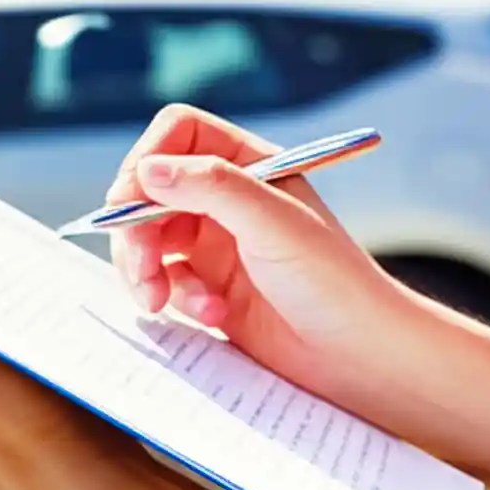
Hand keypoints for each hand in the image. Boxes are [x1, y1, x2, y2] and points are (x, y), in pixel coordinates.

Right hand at [105, 105, 411, 397]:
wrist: (357, 356)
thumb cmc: (333, 281)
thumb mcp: (272, 223)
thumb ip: (210, 187)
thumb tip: (146, 169)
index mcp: (248, 165)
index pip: (178, 134)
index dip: (148, 159)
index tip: (132, 198)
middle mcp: (227, 197)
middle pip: (149, 189)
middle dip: (136, 228)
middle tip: (141, 265)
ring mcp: (214, 241)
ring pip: (147, 237)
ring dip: (144, 268)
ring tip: (159, 300)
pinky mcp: (207, 285)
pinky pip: (165, 279)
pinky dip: (176, 298)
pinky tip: (212, 315)